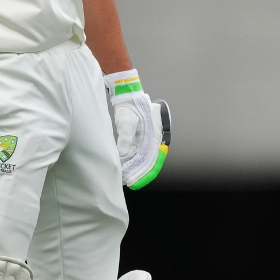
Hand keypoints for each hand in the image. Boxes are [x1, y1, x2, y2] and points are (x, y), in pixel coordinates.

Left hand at [105, 70, 170, 189]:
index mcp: (155, 136)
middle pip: (150, 161)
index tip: (137, 182)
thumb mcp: (127, 123)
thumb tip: (123, 154)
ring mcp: (147, 139)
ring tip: (127, 177)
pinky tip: (125, 165)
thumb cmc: (131, 108)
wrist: (128, 96)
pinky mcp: (139, 138)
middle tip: (131, 183)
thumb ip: (126, 139)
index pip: (155, 159)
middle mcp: (154, 139)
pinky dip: (133, 160)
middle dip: (141, 173)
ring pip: (144, 158)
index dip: (148, 172)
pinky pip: (138, 152)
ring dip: (137, 167)